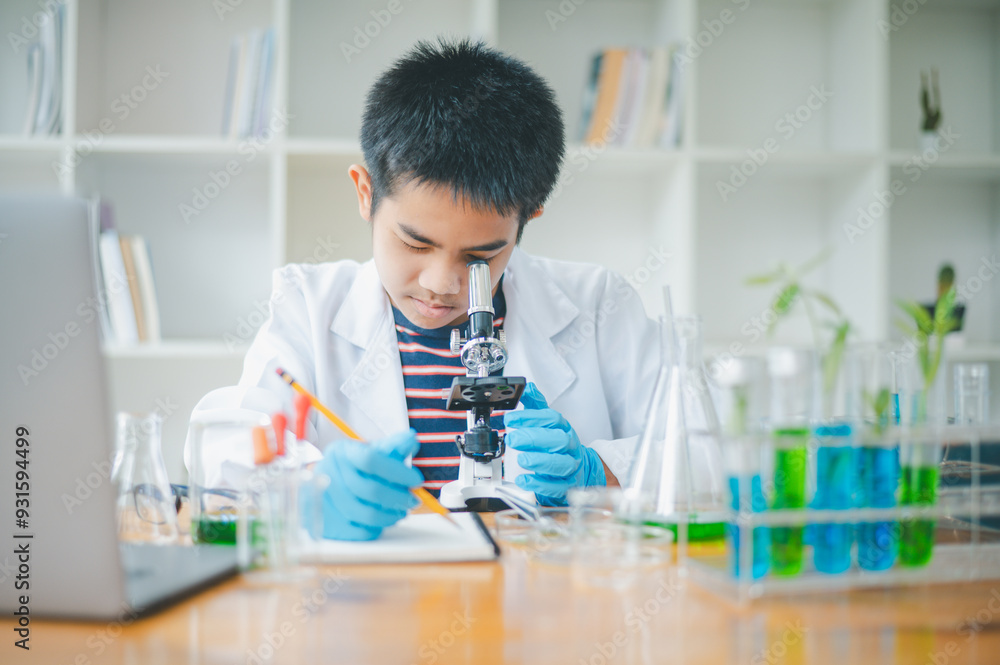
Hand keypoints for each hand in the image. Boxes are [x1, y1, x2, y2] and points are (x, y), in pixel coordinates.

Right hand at [314, 429, 423, 540]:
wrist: (324, 484)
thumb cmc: (355, 467)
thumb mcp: (372, 450)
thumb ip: (394, 445)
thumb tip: (411, 439)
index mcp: (343, 452)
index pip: (371, 460)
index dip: (398, 472)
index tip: (416, 480)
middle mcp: (329, 473)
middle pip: (370, 490)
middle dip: (399, 497)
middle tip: (414, 500)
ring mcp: (326, 500)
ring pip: (366, 513)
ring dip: (391, 514)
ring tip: (403, 511)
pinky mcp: (329, 522)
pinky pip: (360, 531)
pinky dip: (379, 527)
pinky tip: (386, 519)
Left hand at [504, 383, 605, 505]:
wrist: (579, 469)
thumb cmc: (558, 445)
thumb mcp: (548, 424)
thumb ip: (536, 406)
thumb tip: (527, 387)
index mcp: (563, 428)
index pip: (551, 419)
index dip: (531, 418)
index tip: (510, 419)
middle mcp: (569, 446)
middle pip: (558, 441)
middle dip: (534, 439)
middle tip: (512, 439)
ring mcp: (570, 466)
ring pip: (561, 464)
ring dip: (540, 461)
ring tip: (521, 459)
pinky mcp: (567, 486)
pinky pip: (557, 487)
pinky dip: (540, 484)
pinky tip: (524, 480)